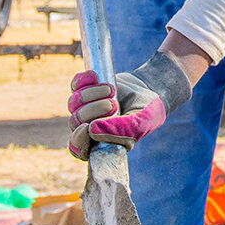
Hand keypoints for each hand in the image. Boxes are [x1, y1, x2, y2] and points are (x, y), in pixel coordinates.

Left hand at [66, 52, 191, 160]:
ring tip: (112, 90)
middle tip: (113, 104)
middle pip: (75, 121)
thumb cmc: (146, 113)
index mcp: (100, 143)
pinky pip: (75, 84)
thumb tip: (91, 130)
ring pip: (74, 102)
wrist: (149, 90)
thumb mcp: (138, 124)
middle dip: (94, 110)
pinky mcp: (85, 89)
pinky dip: (85, 79)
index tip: (86, 128)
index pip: (78, 148)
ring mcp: (85, 108)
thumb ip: (119, 130)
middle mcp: (88, 128)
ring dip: (92, 93)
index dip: (78, 139)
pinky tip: (96, 77)